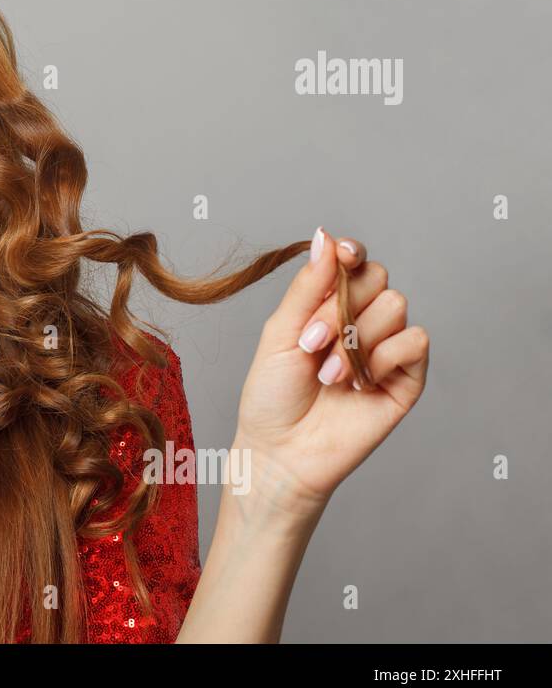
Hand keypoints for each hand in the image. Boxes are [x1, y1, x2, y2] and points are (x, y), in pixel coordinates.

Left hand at [234, 227, 430, 519]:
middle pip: (378, 277)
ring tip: (328, 374)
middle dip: (341, 306)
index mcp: (328, 305)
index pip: (354, 261)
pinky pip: (416, 340)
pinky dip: (385, 355)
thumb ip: (308, 286)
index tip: (342, 255)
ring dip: (355, 338)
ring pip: (395, 305)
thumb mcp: (281, 333)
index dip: (351, 253)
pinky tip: (358, 382)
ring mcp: (385, 349)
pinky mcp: (406, 378)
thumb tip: (325, 236)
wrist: (281, 450)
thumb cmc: (272, 395)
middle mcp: (361, 321)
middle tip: (311, 343)